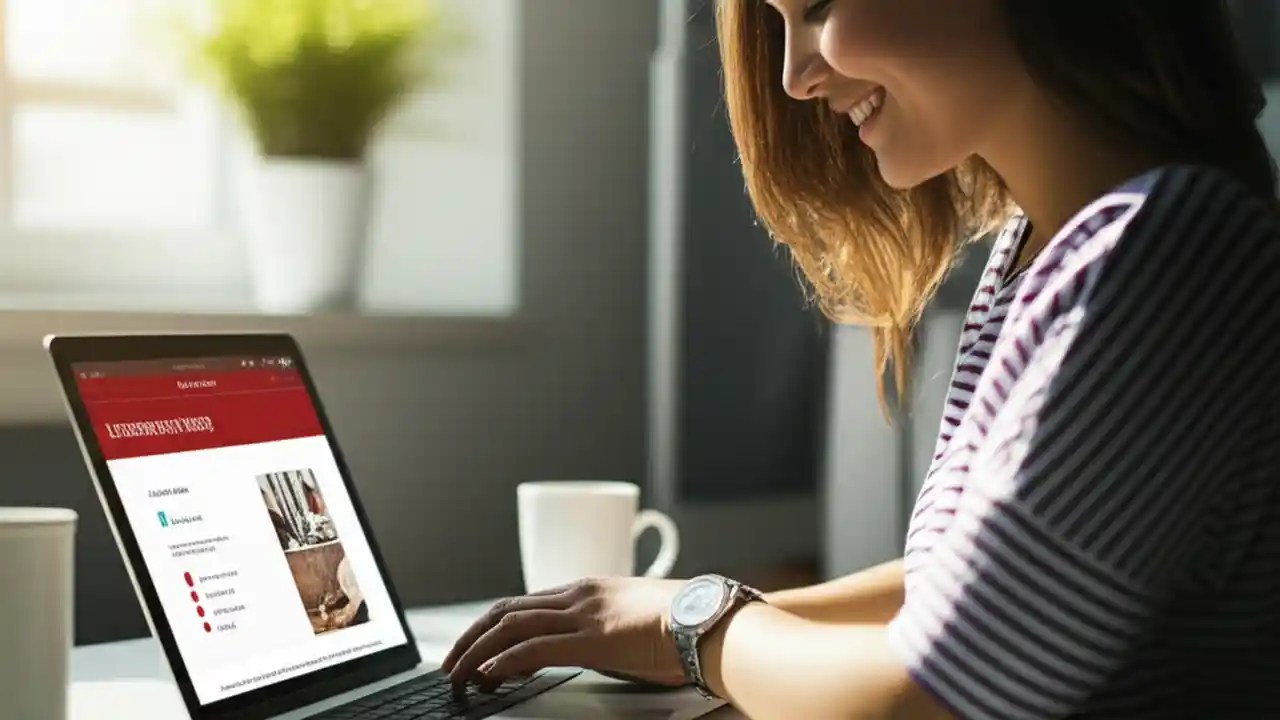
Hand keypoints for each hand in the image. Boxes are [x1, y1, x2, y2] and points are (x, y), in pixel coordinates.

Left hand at [441, 577, 688, 690]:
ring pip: (510, 626)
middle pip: (507, 609)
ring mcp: (583, 615)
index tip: (478, 647)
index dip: (494, 625)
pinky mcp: (592, 639)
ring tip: (459, 674)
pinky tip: (489, 674)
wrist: (710, 616)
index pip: (525, 603)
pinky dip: (505, 660)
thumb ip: (610, 626)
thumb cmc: (685, 621)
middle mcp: (579, 596)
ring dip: (478, 651)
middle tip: (453, 662)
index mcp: (588, 589)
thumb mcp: (636, 616)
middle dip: (472, 636)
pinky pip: (533, 648)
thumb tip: (602, 646)